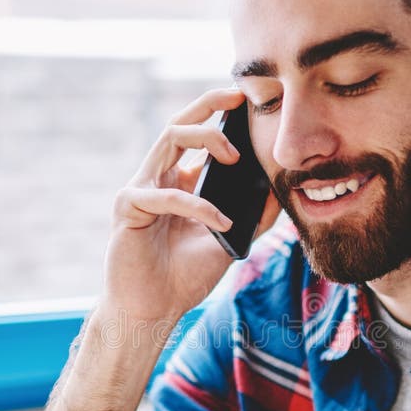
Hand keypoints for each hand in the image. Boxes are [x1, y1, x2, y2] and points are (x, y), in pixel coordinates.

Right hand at [99, 88, 271, 323]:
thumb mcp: (230, 241)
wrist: (153, 310)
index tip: (251, 103)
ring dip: (207, 139)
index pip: (198, 136)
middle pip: (180, 122)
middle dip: (211, 104)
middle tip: (242, 100)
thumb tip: (283, 189)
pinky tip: (220, 222)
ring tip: (236, 158)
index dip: (220, 114)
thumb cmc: (185, 277)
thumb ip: (254, 216)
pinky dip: (197, 205)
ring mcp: (141, 188)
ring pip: (169, 137)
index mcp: (179, 181)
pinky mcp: (128, 206)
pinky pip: (166, 194)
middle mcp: (158, 177)